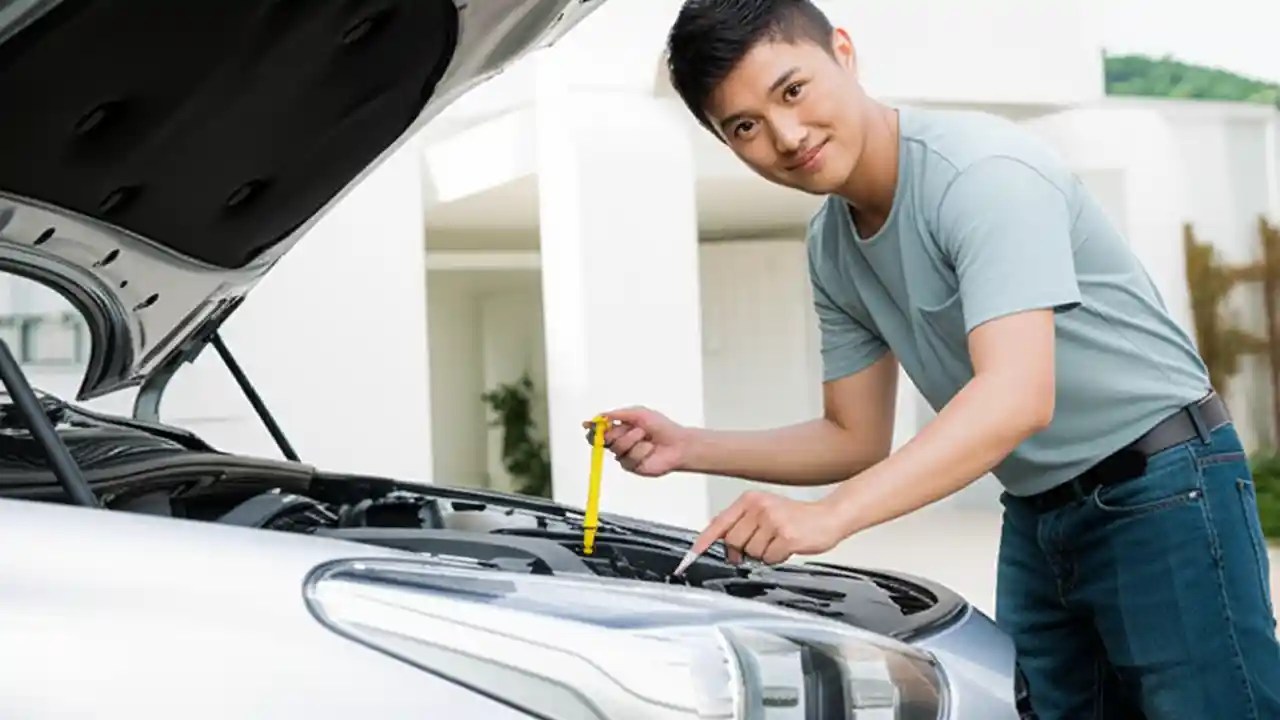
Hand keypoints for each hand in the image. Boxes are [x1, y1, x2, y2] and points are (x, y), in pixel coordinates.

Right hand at [583, 406, 690, 476]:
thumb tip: (601, 416)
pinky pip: (628, 458)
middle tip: (632, 429)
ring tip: (646, 437)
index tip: (589, 425)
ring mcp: (625, 456)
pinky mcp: (632, 467)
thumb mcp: (640, 413)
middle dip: (617, 432)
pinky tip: (650, 449)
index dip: (593, 429)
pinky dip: (641, 451)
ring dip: (633, 439)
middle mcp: (620, 443)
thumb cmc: (662, 427)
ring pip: (617, 448)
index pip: (599, 431)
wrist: (677, 444)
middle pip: (604, 440)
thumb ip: (619, 414)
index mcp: (620, 429)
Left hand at [689, 491, 845, 565]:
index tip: (691, 556)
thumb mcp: (765, 511)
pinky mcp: (786, 536)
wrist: (829, 517)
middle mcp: (759, 507)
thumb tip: (724, 544)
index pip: (719, 523)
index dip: (704, 542)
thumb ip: (742, 524)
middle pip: (733, 542)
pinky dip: (777, 558)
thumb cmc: (796, 517)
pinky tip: (787, 546)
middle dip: (744, 550)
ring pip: (751, 553)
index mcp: (750, 499)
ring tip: (778, 541)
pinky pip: (769, 558)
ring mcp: (773, 521)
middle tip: (762, 543)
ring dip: (764, 554)